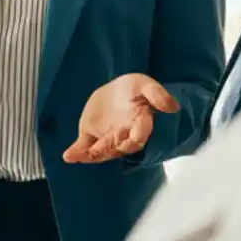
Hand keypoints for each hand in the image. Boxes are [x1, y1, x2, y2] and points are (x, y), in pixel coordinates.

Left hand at [62, 73, 177, 163]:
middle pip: (117, 146)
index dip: (137, 138)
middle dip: (108, 148)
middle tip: (96, 150)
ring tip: (78, 156)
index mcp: (139, 123)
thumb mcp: (144, 84)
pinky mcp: (91, 136)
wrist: (116, 91)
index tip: (133, 140)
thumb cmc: (134, 89)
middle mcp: (123, 135)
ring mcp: (106, 137)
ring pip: (100, 150)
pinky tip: (68, 156)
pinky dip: (76, 152)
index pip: (140, 134)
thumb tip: (172, 106)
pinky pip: (84, 146)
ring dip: (90, 154)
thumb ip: (156, 94)